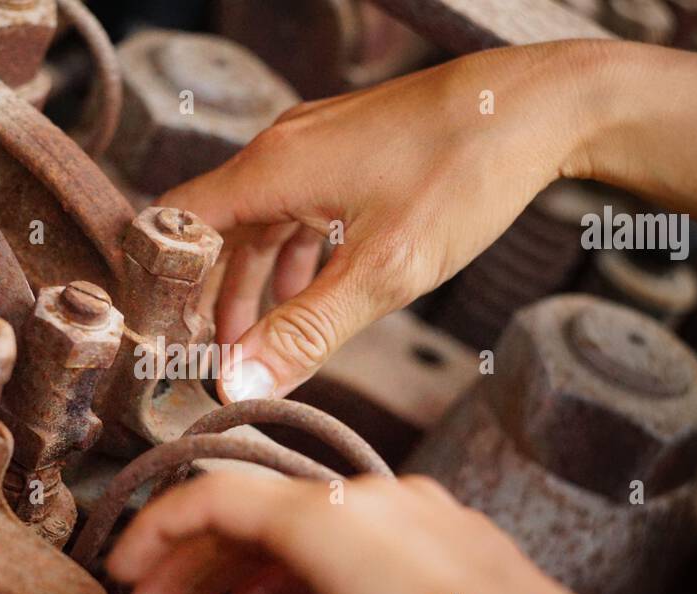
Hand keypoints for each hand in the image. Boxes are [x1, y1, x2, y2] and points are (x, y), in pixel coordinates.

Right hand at [161, 41, 603, 402]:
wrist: (541, 106)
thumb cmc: (465, 173)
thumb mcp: (383, 271)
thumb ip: (306, 331)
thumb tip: (240, 383)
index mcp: (270, 169)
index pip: (175, 223)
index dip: (157, 282)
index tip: (155, 336)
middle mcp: (281, 150)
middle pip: (214, 229)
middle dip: (205, 295)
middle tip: (201, 356)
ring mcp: (317, 147)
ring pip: (259, 223)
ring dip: (252, 283)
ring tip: (252, 342)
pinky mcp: (350, 153)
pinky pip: (298, 209)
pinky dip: (293, 257)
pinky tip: (310, 294)